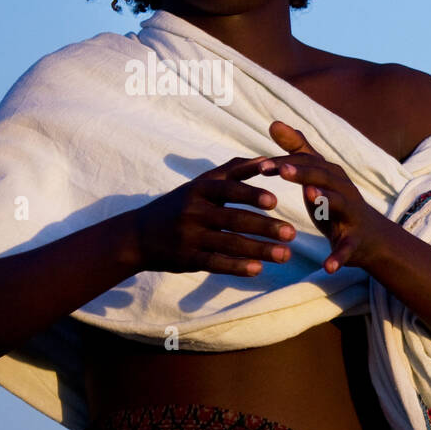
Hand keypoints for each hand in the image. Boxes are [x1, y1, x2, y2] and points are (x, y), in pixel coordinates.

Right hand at [132, 153, 294, 276]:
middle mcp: (193, 212)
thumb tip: (266, 159)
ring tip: (286, 254)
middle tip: (292, 232)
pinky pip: (215, 264)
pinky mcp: (187, 259)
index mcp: (199, 190)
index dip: (251, 194)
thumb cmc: (179, 205)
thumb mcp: (200, 184)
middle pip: (233, 219)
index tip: (275, 201)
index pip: (228, 190)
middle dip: (264, 227)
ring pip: (228, 244)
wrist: (138, 236)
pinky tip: (258, 270)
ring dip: (259, 250)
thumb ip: (233, 170)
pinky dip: (236, 268)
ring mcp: (189, 237)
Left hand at [257, 121, 386, 273]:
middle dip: (303, 173)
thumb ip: (298, 150)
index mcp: (331, 175)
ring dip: (326, 200)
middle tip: (280, 171)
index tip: (259, 166)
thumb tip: (274, 122)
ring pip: (340, 204)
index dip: (284, 163)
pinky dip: (339, 256)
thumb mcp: (317, 176)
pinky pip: (347, 248)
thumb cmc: (336, 203)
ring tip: (310, 198)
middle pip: (324, 177)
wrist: (373, 238)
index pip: (306, 163)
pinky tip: (327, 266)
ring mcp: (352, 215)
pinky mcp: (356, 241)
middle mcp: (344, 190)